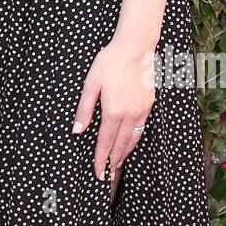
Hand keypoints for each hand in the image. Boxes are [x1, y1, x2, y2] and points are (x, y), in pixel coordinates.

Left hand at [72, 36, 154, 188]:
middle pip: (121, 146)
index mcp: (113, 111)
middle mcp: (129, 115)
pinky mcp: (148, 105)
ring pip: (133, 140)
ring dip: (124, 154)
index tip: (98, 173)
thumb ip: (84, 109)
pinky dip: (134, 140)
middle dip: (113, 162)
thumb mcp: (91, 84)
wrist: (135, 48)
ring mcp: (141, 111)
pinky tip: (129, 143)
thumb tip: (77, 130)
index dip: (100, 159)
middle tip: (107, 176)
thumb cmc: (110, 63)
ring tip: (117, 164)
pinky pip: (141, 129)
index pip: (105, 143)